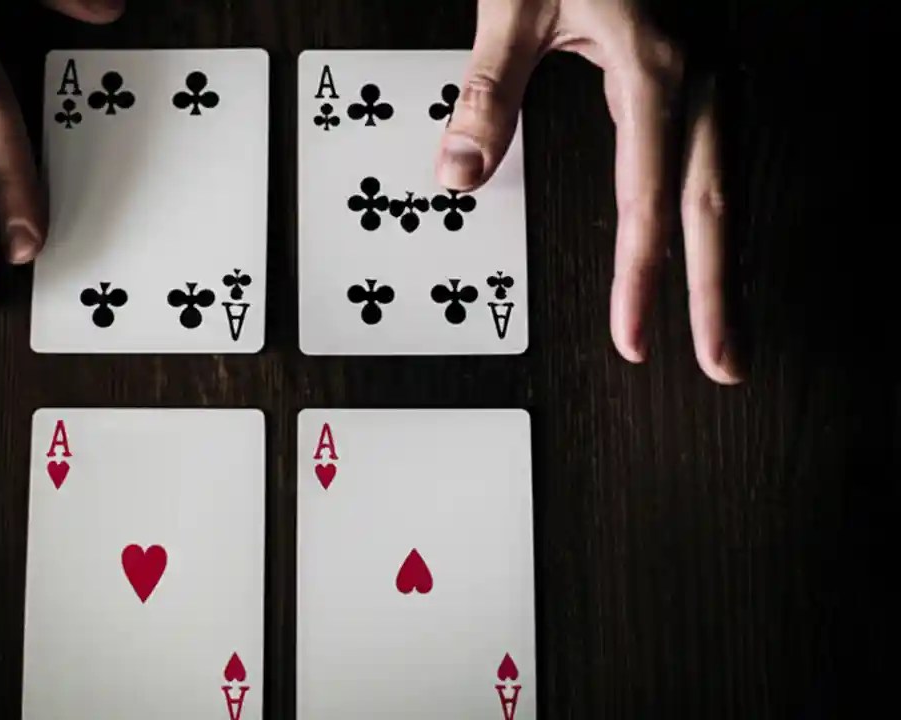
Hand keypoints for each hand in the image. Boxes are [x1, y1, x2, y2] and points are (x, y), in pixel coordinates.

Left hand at [436, 0, 740, 383]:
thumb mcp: (517, 2)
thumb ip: (488, 92)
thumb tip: (458, 173)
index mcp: (656, 67)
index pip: (648, 199)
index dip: (642, 279)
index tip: (635, 339)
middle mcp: (702, 73)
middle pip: (718, 205)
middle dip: (720, 292)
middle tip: (722, 363)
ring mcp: (717, 64)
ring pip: (735, 179)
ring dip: (732, 257)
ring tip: (730, 321)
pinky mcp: (710, 58)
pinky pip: (728, 148)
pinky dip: (724, 206)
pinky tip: (717, 232)